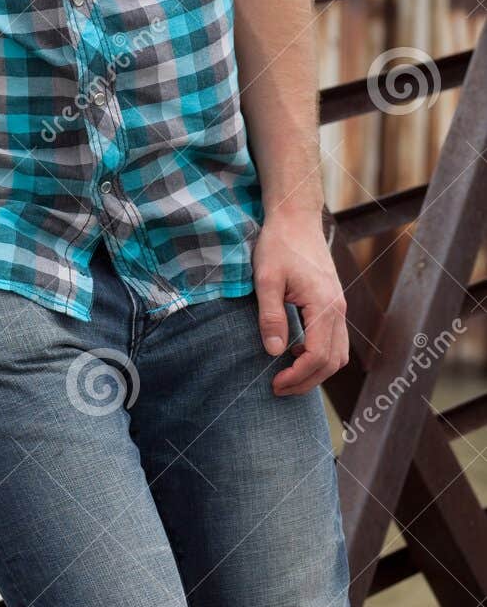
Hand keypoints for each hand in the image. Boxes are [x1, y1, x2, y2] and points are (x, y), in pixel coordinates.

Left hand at [252, 212, 349, 396]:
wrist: (296, 218)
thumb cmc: (279, 244)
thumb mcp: (266, 279)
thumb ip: (271, 316)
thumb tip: (274, 352)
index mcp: (324, 306)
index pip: (317, 356)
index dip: (297, 377)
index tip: (275, 384)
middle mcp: (338, 310)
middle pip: (333, 362)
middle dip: (307, 381)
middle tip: (279, 388)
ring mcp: (339, 306)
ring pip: (339, 354)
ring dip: (316, 371)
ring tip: (288, 376)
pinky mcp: (334, 303)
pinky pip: (336, 340)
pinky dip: (321, 355)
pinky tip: (296, 352)